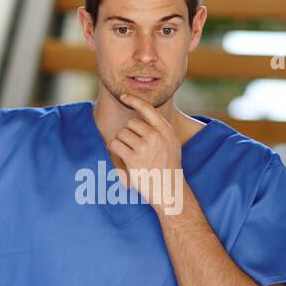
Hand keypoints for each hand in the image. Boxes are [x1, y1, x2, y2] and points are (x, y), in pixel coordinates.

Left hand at [108, 93, 181, 209]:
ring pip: (122, 134)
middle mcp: (155, 136)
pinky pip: (115, 145)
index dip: (133, 100)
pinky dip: (113, 149)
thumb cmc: (169, 167)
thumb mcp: (172, 144)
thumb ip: (161, 130)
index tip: (124, 96)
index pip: (147, 109)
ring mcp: (144, 147)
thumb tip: (146, 115)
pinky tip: (120, 156)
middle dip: (128, 134)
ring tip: (129, 154)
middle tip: (133, 148)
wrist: (169, 189)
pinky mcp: (133, 159)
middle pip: (131, 123)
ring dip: (121, 143)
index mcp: (165, 130)